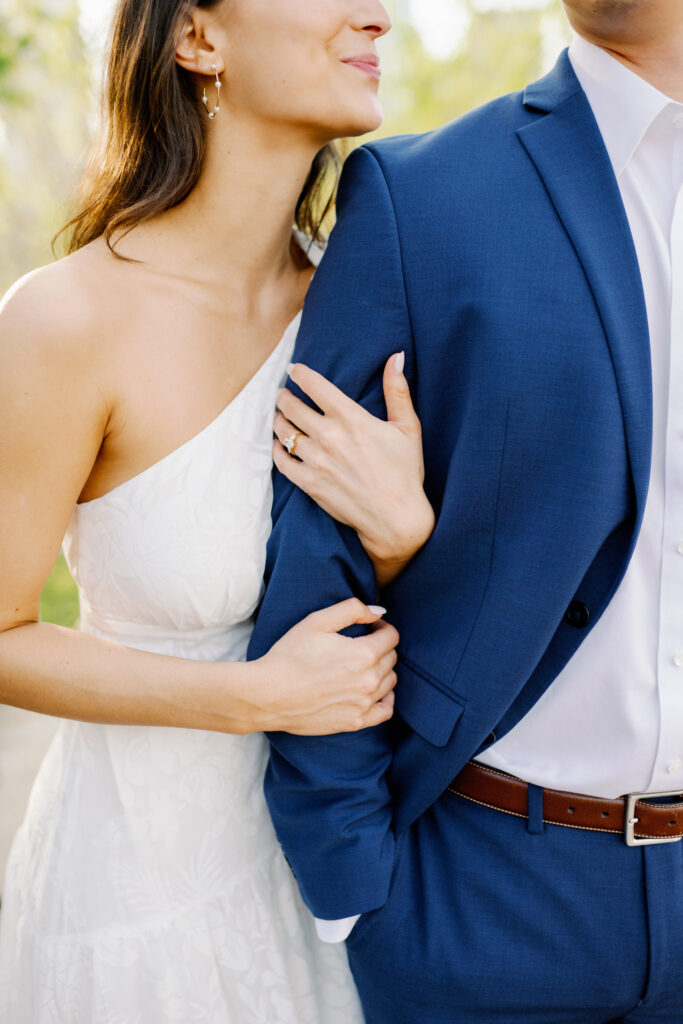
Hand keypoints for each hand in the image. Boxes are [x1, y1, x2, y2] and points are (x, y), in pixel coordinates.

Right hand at [254, 598, 397, 734]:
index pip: (391, 636)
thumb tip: (378, 612)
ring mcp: (364, 704)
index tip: (370, 626)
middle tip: (361, 643)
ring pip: (390, 681)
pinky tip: (374, 690)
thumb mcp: (317, 621)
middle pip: (391, 658)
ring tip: (362, 665)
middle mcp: (369, 680)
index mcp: (363, 654)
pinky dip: (385, 697)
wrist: (267, 695)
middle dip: (381, 646)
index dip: (381, 626)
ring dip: (382, 669)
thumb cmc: (289, 655)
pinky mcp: (355, 722)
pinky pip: (385, 710)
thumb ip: (352, 610)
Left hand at [273, 353, 434, 585]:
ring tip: (279, 416)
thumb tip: (396, 356)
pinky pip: (282, 461)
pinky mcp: (309, 483)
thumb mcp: (408, 428)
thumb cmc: (405, 472)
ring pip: (284, 432)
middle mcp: (330, 437)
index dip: (300, 374)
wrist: (396, 518)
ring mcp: (317, 461)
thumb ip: (398, 390)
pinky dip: (276, 449)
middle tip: (282, 394)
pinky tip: (278, 444)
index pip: (315, 386)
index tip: (294, 370)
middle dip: (284, 397)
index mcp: (352, 419)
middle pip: (293, 407)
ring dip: (278, 421)